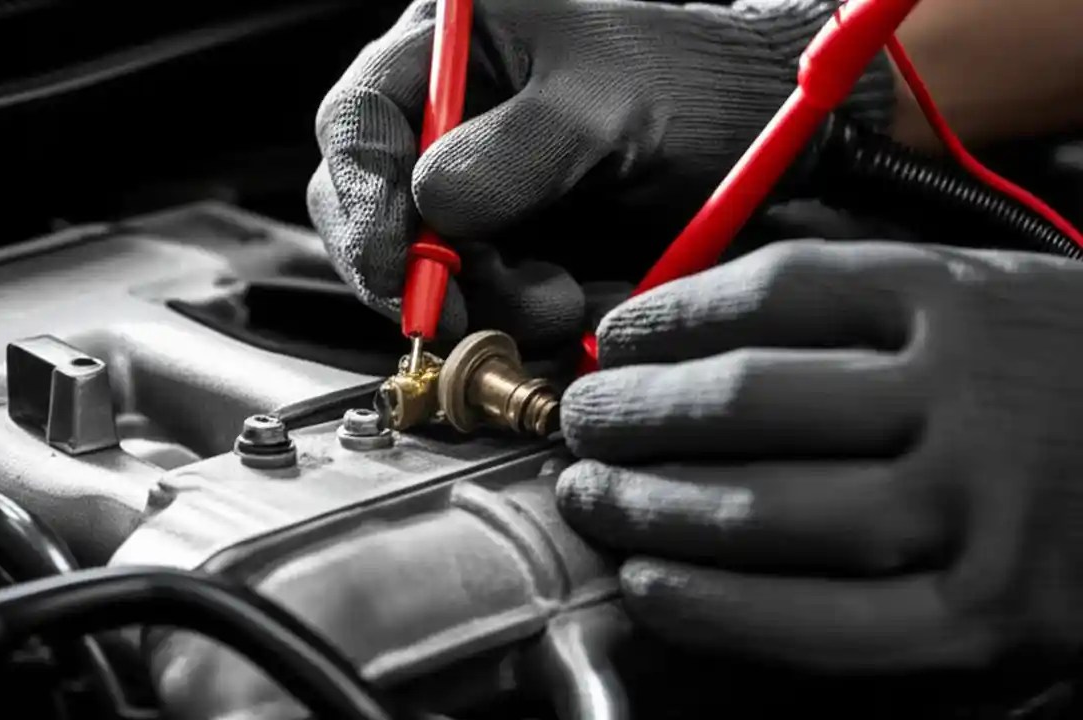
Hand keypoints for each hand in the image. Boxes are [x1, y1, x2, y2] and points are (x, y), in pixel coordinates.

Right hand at [307, 0, 894, 348]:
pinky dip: (517, 314)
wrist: (761, 135)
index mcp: (448, 44)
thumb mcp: (604, 102)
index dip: (356, 200)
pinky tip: (575, 301)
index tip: (393, 269)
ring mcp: (472, 179)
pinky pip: (479, 293)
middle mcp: (443, 112)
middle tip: (462, 315)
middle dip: (416, 270)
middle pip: (369, 204)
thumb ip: (512, 151)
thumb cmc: (693, 85)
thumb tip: (431, 213)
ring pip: (426, 264)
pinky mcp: (506, 236)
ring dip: (483, 301)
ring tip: (563, 300)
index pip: (357, 122)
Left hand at [557, 239, 1082, 671]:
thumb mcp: (981, 296)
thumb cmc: (1060, 374)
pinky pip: (815, 624)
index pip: (773, 295)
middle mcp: (963, 403)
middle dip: (632, 413)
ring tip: (592, 495)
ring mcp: (974, 517)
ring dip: (647, 508)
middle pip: (747, 403)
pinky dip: (714, 608)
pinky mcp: (981, 621)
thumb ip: (850, 296)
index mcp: (959, 303)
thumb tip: (684, 314)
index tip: (615, 336)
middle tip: (583, 420)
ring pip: (761, 514)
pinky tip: (652, 584)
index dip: (668, 318)